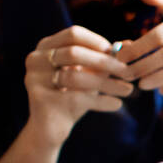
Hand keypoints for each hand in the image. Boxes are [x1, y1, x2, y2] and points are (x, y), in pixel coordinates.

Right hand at [24, 25, 134, 145]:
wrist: (52, 128)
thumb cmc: (73, 97)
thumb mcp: (90, 75)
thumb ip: (104, 60)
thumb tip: (128, 43)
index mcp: (46, 46)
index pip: (74, 33)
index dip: (98, 43)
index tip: (120, 56)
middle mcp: (36, 58)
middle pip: (74, 53)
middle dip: (106, 63)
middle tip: (129, 73)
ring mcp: (34, 78)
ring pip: (75, 77)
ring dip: (107, 84)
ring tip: (128, 90)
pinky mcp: (39, 99)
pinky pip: (76, 98)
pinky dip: (101, 101)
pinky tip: (117, 104)